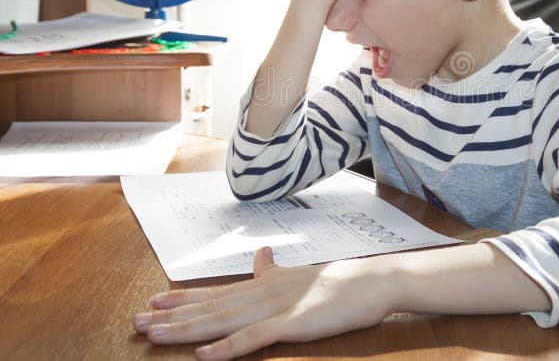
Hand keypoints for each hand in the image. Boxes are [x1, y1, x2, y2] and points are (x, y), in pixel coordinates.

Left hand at [132, 247, 393, 359]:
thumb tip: (260, 256)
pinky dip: (228, 346)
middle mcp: (262, 293)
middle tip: (136, 321)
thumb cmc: (338, 283)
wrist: (371, 281)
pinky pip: (256, 337)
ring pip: (223, 320)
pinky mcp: (293, 323)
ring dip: (186, 329)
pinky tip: (205, 355)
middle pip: (210, 306)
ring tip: (154, 335)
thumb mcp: (300, 274)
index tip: (153, 300)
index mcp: (264, 284)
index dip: (184, 297)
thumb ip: (275, 270)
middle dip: (171, 315)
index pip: (216, 291)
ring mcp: (276, 307)